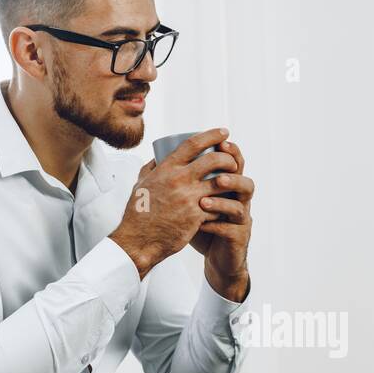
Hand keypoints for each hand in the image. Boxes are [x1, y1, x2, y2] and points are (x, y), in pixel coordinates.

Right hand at [108, 127, 236, 277]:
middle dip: (228, 157)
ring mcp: (189, 198)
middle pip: (214, 160)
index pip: (193, 143)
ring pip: (220, 183)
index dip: (212, 135)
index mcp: (166, 168)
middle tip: (233, 161)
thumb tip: (159, 157)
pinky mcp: (196, 216)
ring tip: (234, 182)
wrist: (139, 240)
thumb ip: (152, 168)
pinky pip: (218, 206)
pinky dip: (223, 205)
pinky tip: (225, 205)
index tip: (224, 132)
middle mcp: (179, 180)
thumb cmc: (138, 212)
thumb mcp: (141, 183)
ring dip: (232, 181)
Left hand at [191, 138, 252, 302]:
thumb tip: (157, 160)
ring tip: (204, 200)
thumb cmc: (201, 225)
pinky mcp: (238, 237)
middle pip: (245, 180)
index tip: (220, 141)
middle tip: (218, 173)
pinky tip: (201, 224)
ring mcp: (241, 219)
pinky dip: (215, 224)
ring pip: (241, 204)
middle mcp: (239, 200)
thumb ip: (182, 181)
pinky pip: (230, 228)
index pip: (235, 164)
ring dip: (223, 200)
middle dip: (233, 173)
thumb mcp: (191, 202)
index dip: (231, 151)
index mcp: (229, 188)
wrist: (215, 256)